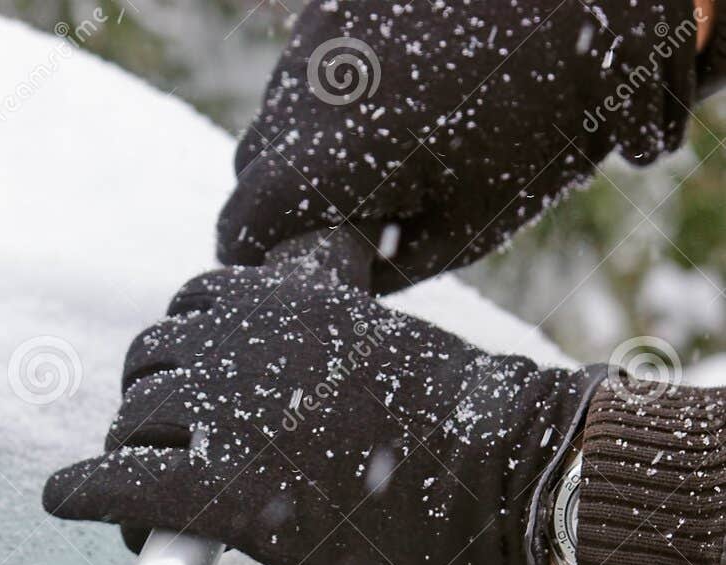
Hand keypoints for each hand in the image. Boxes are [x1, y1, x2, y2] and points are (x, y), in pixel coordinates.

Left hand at [43, 264, 596, 564]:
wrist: (503, 486)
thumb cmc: (469, 438)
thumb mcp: (390, 356)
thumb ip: (327, 354)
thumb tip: (295, 399)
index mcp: (295, 297)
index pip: (197, 305)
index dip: (182, 357)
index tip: (183, 393)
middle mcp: (248, 341)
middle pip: (152, 365)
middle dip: (149, 411)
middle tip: (158, 458)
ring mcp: (229, 414)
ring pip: (132, 425)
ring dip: (125, 460)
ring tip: (140, 505)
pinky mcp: (218, 490)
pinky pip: (117, 483)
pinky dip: (80, 491)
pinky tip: (64, 500)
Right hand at [217, 0, 701, 285]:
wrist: (586, 6)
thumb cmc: (534, 131)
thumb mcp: (460, 230)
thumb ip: (382, 263)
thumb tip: (342, 275)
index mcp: (322, 161)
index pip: (241, 230)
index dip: (259, 262)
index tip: (294, 273)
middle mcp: (303, 92)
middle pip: (255, 167)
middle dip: (288, 201)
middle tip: (351, 221)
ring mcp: (320, 34)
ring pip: (282, 111)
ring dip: (313, 142)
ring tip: (391, 153)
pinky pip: (316, 62)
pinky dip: (342, 92)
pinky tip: (403, 99)